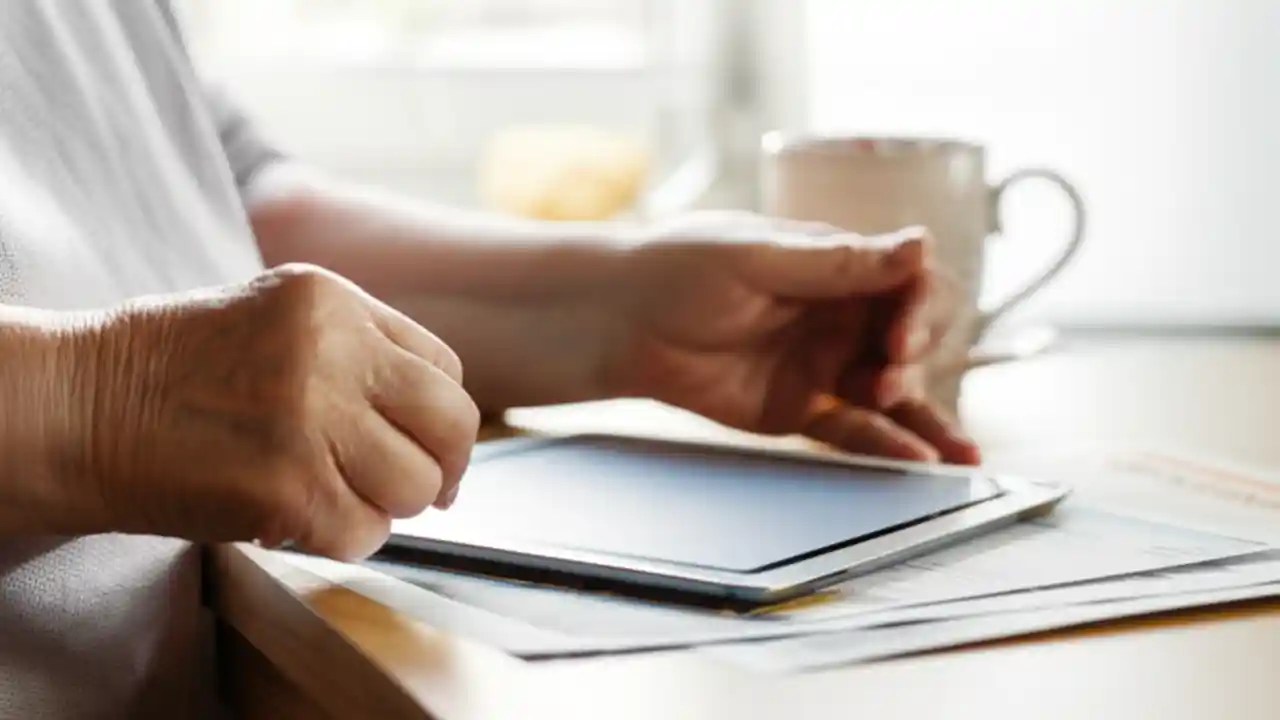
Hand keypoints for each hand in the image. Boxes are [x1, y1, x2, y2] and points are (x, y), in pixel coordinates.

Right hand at [59, 264, 478, 559]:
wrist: (71, 406)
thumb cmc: (166, 372)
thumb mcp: (274, 322)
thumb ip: (355, 355)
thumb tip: (433, 429)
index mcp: (333, 302)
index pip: (444, 368)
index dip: (439, 418)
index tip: (426, 447)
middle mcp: (335, 351)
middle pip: (452, 424)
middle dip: (441, 468)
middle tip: (417, 490)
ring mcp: (314, 418)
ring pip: (416, 486)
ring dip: (382, 505)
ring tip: (325, 493)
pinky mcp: (290, 487)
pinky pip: (365, 533)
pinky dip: (339, 539)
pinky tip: (290, 516)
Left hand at [605, 212, 978, 464]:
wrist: (619, 321)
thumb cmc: (679, 268)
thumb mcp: (758, 257)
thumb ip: (838, 262)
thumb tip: (920, 242)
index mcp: (836, 266)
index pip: (909, 283)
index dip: (919, 310)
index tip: (901, 336)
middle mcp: (840, 314)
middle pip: (911, 339)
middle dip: (915, 359)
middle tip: (889, 376)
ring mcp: (823, 364)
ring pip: (894, 393)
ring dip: (926, 418)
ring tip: (953, 456)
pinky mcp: (800, 409)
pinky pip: (852, 431)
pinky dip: (886, 447)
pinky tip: (918, 463)